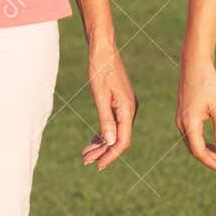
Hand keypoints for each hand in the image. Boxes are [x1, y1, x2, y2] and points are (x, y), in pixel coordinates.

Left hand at [83, 42, 136, 170]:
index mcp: (127, 109)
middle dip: (102, 152)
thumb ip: (105, 120)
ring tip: (85, 154)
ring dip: (101, 144)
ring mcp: (125, 106)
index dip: (110, 155)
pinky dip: (103, 133)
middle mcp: (129, 110)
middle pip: (118, 139)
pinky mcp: (120, 103)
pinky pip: (113, 123)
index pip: (122, 141)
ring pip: (115, 132)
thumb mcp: (99, 96)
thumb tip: (110, 142)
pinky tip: (93, 140)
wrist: (103, 49)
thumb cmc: (100, 69)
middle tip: (85, 162)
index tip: (98, 166)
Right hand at [176, 56, 215, 173]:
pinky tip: (215, 143)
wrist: (195, 64)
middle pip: (195, 150)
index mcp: (189, 123)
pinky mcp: (183, 114)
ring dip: (208, 151)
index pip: (199, 151)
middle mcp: (182, 123)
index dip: (212, 162)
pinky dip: (203, 141)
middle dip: (212, 158)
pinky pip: (192, 135)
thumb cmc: (208, 83)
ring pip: (193, 143)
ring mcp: (181, 119)